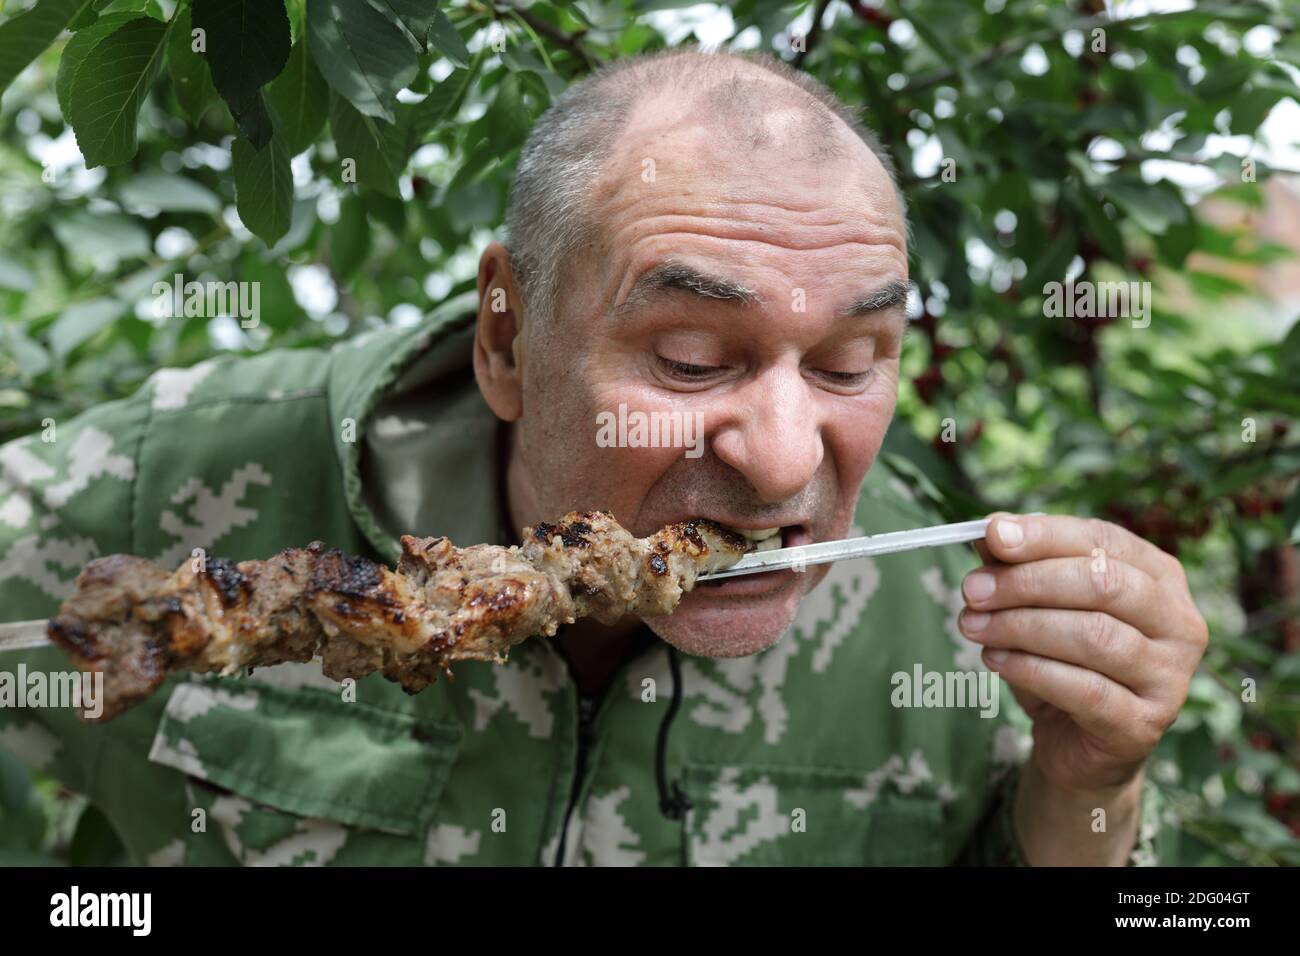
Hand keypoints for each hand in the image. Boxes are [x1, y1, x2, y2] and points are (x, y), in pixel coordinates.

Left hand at [959, 513, 1208, 792]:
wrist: (1075, 743)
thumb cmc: (1061, 661)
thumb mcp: (1038, 606)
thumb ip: (1018, 565)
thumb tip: (992, 530)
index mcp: (1160, 577)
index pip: (1103, 541)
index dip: (1045, 536)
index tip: (991, 535)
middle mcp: (1178, 622)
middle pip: (1103, 584)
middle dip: (1027, 582)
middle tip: (972, 590)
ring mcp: (1170, 677)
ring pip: (1094, 636)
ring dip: (1021, 627)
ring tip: (973, 626)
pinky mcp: (1144, 724)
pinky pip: (1085, 689)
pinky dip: (1031, 669)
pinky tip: (995, 660)